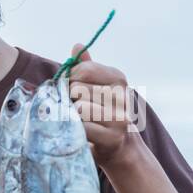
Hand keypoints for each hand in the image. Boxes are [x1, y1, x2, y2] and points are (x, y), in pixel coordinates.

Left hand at [65, 42, 141, 172]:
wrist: (119, 146)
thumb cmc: (101, 112)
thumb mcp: (95, 87)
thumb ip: (86, 68)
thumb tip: (77, 46)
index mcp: (118, 78)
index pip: (84, 69)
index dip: (70, 79)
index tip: (70, 89)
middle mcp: (123, 95)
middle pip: (79, 88)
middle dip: (69, 99)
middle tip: (74, 108)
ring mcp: (120, 117)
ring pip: (80, 108)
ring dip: (72, 115)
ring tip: (78, 120)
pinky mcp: (113, 137)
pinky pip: (83, 127)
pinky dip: (76, 129)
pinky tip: (82, 131)